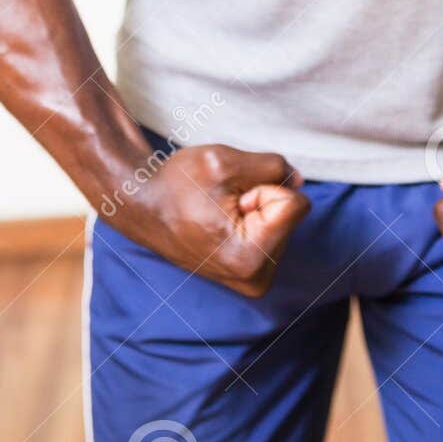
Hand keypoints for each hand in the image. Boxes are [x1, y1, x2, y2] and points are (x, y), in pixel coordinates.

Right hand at [119, 143, 310, 296]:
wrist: (144, 208)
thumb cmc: (178, 184)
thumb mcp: (225, 161)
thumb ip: (272, 167)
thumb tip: (298, 182)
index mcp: (250, 257)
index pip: (295, 204)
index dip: (264, 187)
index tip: (229, 197)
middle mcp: (256, 278)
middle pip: (290, 215)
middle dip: (260, 198)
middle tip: (220, 204)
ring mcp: (254, 280)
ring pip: (282, 221)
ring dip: (255, 207)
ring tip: (218, 212)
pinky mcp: (251, 275)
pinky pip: (273, 231)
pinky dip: (253, 219)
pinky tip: (223, 222)